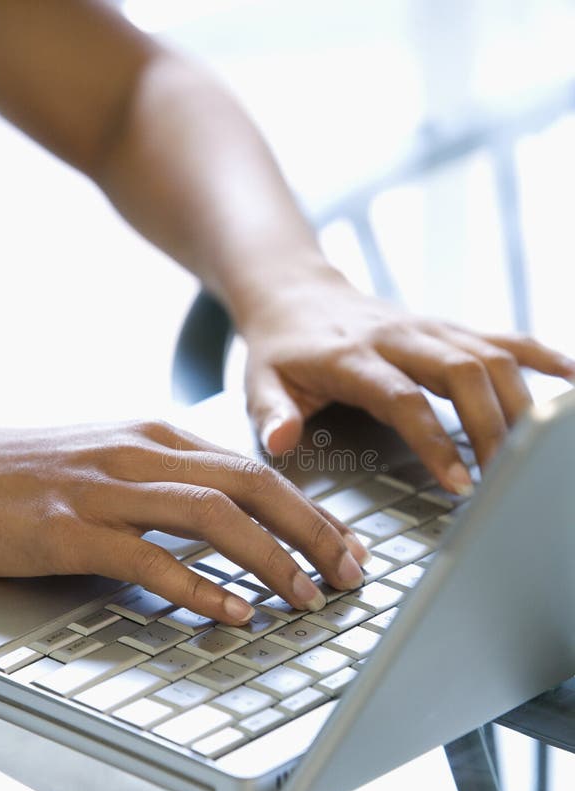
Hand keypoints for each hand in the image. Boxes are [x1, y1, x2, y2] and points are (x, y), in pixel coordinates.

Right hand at [0, 421, 368, 622]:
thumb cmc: (37, 474)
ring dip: (270, 559)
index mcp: (158, 437)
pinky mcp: (72, 531)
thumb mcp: (116, 461)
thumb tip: (237, 511)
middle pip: (250, 486)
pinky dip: (199, 588)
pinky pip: (150, 559)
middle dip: (311, 530)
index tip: (345, 544)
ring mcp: (106, 491)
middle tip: (349, 572)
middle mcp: (141, 455)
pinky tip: (232, 611)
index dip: (309, 510)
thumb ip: (174, 479)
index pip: (255, 470)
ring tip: (305, 595)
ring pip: (212, 517)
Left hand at [241, 273, 574, 493]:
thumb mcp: (260, 382)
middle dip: (492, 427)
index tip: (460, 483)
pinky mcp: (446, 326)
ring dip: (520, 402)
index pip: (405, 398)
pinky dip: (541, 356)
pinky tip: (571, 380)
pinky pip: (503, 336)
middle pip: (464, 372)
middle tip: (504, 479)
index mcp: (352, 356)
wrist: (294, 292)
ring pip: (491, 355)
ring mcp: (428, 327)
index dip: (436, 440)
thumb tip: (282, 441)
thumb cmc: (280, 347)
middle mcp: (399, 336)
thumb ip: (271, 412)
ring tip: (534, 453)